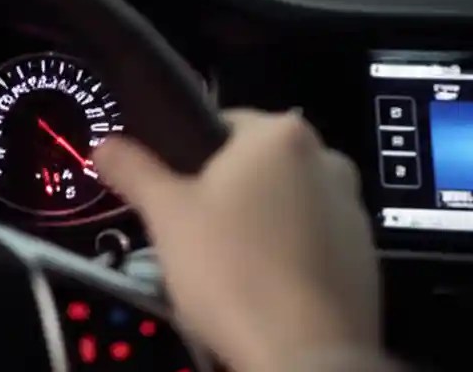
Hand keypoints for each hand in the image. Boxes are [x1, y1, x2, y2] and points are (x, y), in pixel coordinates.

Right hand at [93, 109, 379, 371]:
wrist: (304, 353)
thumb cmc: (230, 268)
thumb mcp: (165, 214)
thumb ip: (133, 169)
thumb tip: (106, 144)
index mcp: (282, 134)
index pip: (224, 124)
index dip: (190, 159)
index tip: (174, 196)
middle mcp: (328, 160)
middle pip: (259, 168)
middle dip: (228, 195)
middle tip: (194, 235)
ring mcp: (355, 212)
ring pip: (287, 208)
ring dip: (261, 227)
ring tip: (229, 270)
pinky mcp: (367, 259)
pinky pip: (314, 246)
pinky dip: (289, 260)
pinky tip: (264, 292)